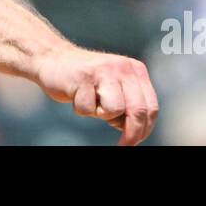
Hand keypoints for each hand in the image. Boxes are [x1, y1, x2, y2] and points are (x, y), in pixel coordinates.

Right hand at [35, 46, 158, 145]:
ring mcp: (103, 70)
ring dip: (100, 115)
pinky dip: (80, 108)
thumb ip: (128, 104)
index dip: (145, 130)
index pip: (151, 107)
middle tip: (123, 146)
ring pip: (114, 110)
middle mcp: (123, 67)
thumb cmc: (87, 81)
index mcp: (135, 70)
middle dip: (132, 134)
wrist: (54, 58)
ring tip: (91, 102)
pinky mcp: (84, 76)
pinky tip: (76, 94)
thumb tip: (137, 133)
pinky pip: (87, 108)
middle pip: (138, 110)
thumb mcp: (114, 88)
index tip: (135, 142)